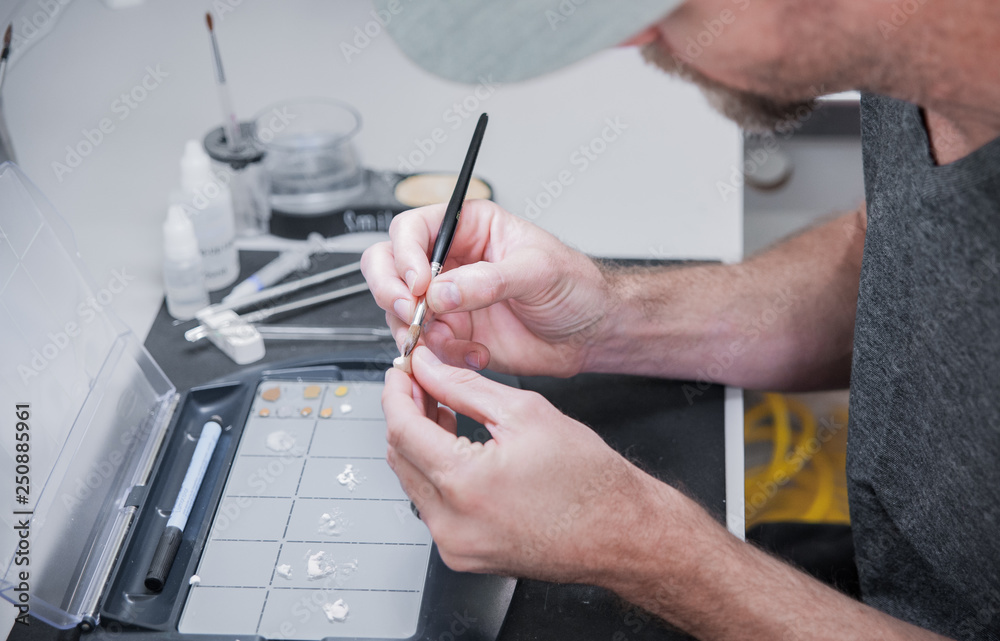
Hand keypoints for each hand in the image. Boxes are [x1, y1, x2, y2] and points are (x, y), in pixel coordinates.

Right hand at [361, 200, 609, 376]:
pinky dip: (441, 357)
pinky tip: (476, 354)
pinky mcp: (452, 336)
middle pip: (388, 265)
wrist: (590, 332)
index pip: (412, 230)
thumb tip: (443, 291)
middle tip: (412, 312)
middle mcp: (450, 262)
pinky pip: (424, 347)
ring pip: (399, 312)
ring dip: (418, 331)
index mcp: (468, 228)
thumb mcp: (538, 271)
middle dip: (392, 291)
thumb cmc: (574, 286)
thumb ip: (488, 280)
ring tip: (453, 339)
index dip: (405, 255)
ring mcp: (447, 301)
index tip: (420, 283)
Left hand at [382, 347, 655, 582]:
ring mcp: (454, 545)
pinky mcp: (463, 555)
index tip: (402, 371)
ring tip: (442, 410)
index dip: (397, 392)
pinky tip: (455, 448)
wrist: (619, 533)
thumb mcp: (525, 413)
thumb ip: (464, 386)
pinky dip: (435, 472)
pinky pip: (431, 506)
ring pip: (412, 481)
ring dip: (419, 442)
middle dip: (406, 413)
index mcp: (464, 484)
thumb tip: (429, 369)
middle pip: (400, 455)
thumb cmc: (590, 482)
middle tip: (423, 384)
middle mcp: (451, 523)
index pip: (401, 428)